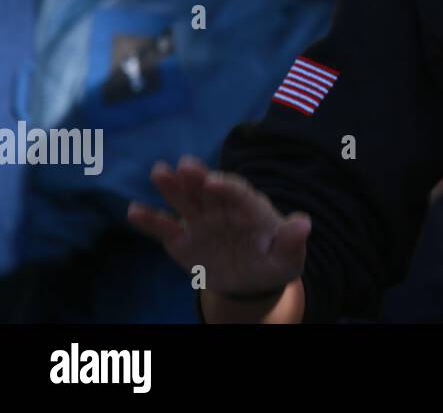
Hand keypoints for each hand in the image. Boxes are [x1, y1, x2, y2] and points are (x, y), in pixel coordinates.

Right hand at [127, 155, 309, 296]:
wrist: (251, 281)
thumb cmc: (273, 262)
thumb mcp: (287, 257)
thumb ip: (292, 241)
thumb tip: (305, 224)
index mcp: (250, 208)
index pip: (238, 193)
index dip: (227, 187)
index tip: (214, 182)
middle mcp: (222, 208)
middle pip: (208, 189)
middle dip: (197, 177)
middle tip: (184, 165)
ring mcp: (200, 222)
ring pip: (184, 200)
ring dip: (172, 186)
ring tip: (159, 172)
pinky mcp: (181, 239)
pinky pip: (164, 228)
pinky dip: (149, 220)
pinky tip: (134, 210)